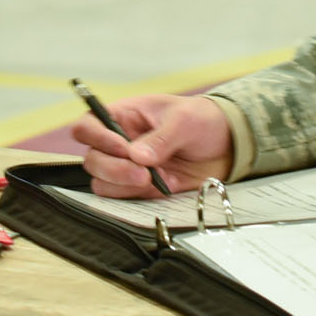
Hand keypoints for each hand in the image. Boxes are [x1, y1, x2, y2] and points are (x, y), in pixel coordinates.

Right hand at [70, 93, 232, 196]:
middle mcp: (119, 143)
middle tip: (142, 172)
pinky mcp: (141, 188)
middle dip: (114, 169)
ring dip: (125, 185)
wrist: (227, 144)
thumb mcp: (184, 120)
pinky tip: (164, 185)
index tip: (122, 148)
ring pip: (103, 183)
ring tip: (156, 179)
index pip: (88, 126)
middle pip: (92, 160)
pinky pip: (125, 199)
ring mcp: (128, 167)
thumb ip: (161, 138)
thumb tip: (138, 156)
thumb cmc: (202, 120)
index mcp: (123, 116)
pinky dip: (141, 196)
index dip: (97, 138)